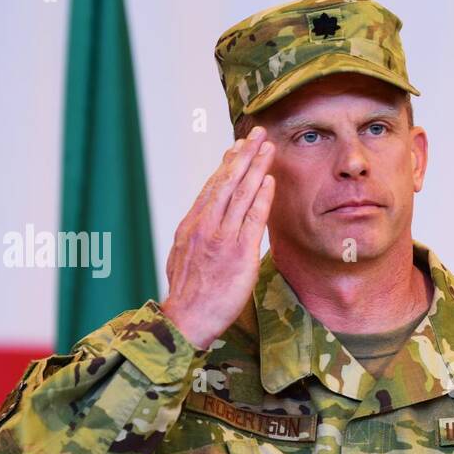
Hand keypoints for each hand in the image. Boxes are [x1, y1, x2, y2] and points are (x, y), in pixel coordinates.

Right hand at [160, 126, 275, 349]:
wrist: (186, 320)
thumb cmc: (188, 296)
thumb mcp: (184, 259)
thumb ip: (196, 239)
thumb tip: (203, 229)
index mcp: (191, 226)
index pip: (211, 188)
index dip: (226, 165)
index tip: (237, 147)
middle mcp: (205, 226)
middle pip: (226, 182)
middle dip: (243, 155)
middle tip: (256, 133)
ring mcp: (221, 238)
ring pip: (240, 194)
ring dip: (256, 167)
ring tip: (268, 147)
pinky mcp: (239, 253)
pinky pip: (253, 218)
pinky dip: (262, 197)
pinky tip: (269, 180)